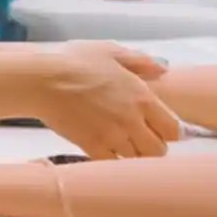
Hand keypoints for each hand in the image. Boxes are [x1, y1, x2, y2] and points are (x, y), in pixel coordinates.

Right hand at [23, 41, 179, 159]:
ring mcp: (113, 136)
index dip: (169, 131)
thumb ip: (139, 61)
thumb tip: (163, 68)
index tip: (159, 128)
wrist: (42, 79)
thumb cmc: (74, 61)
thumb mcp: (109, 51)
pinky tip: (103, 150)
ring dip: (132, 155)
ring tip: (120, 144)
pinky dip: (111, 161)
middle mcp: (133, 120)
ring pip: (137, 160)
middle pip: (159, 150)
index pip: (174, 130)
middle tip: (139, 138)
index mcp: (142, 97)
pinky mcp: (92, 147)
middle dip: (152, 146)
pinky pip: (112, 164)